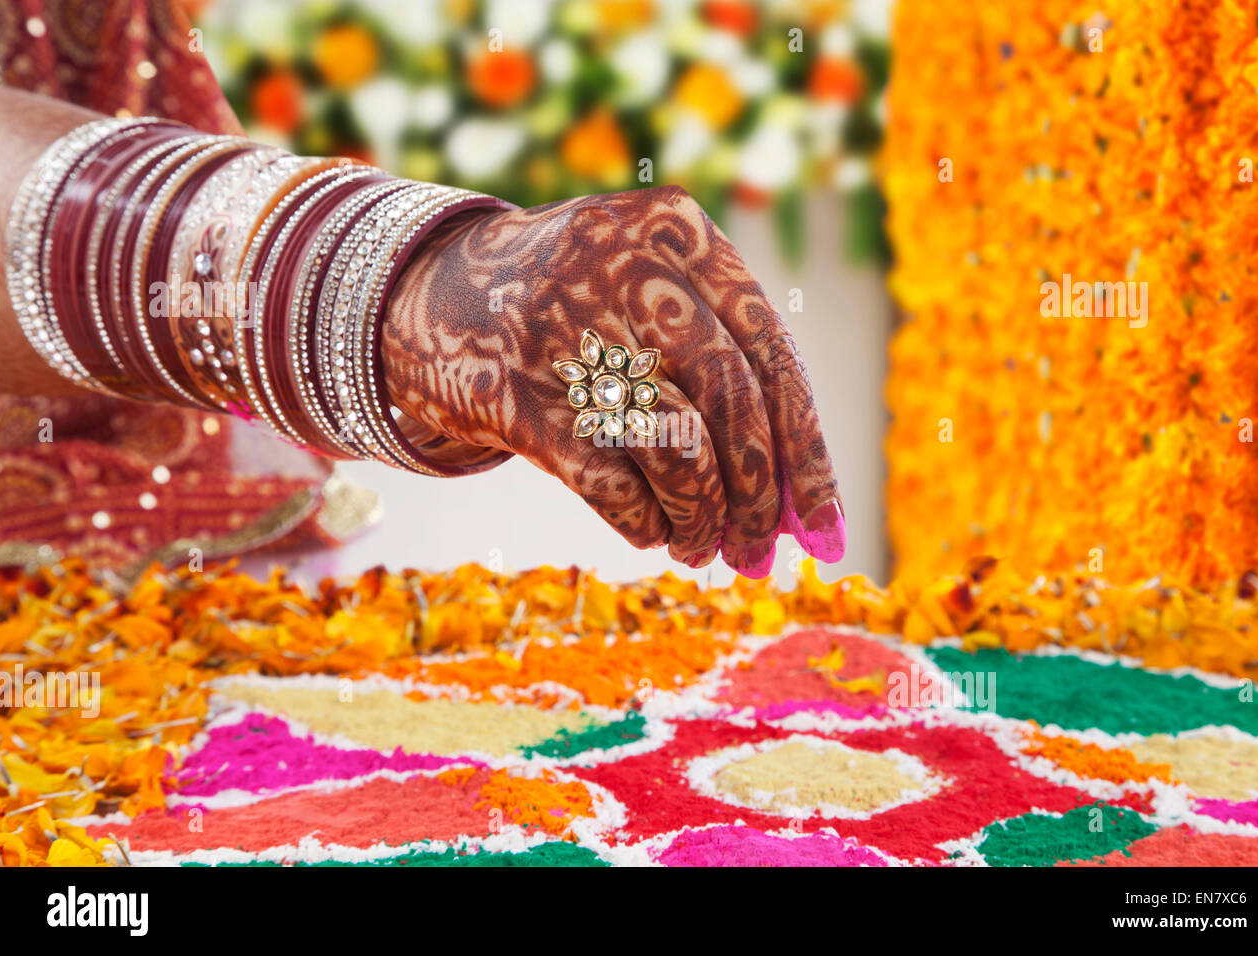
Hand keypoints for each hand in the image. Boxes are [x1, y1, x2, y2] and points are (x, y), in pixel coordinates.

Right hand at [382, 185, 843, 576]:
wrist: (431, 290)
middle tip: (762, 551)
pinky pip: (613, 485)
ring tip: (705, 549)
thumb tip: (801, 501)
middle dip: (761, 496)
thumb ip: (725, 361)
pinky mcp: (515, 395)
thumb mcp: (652, 284)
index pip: (771, 353)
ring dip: (704, 519)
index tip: (826, 526)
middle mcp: (626, 268)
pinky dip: (648, 524)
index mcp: (676, 229)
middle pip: (733, 403)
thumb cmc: (579, 305)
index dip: (807, 451)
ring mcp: (566, 330)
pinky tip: (657, 534)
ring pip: (680, 450)